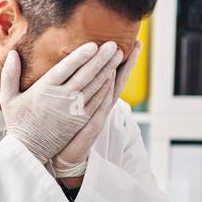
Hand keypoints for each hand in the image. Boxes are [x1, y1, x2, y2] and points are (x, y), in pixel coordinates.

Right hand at [0, 41, 121, 163]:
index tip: (93, 44)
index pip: (66, 68)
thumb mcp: (8, 98)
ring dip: (107, 70)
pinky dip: (105, 88)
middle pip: (85, 74)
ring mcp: (72, 110)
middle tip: (113, 45)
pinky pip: (96, 101)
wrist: (28, 151)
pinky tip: (112, 77)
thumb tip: (12, 53)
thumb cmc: (17, 123)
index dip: (81, 55)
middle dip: (101, 58)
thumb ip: (9, 75)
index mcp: (44, 89)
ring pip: (94, 86)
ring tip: (118, 56)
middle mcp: (61, 98)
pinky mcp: (80, 121)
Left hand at [52, 40, 140, 178]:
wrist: (64, 159)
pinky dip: (106, 91)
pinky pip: (100, 105)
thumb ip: (72, 90)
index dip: (119, 61)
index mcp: (95, 100)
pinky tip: (109, 77)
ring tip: (125, 52)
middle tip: (137, 43)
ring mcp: (98, 115)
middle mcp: (100, 106)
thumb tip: (66, 70)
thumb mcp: (71, 108)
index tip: (126, 43)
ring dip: (119, 72)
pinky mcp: (91, 125)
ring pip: (111, 90)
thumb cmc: (64, 133)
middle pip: (116, 79)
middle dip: (127, 61)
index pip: (110, 76)